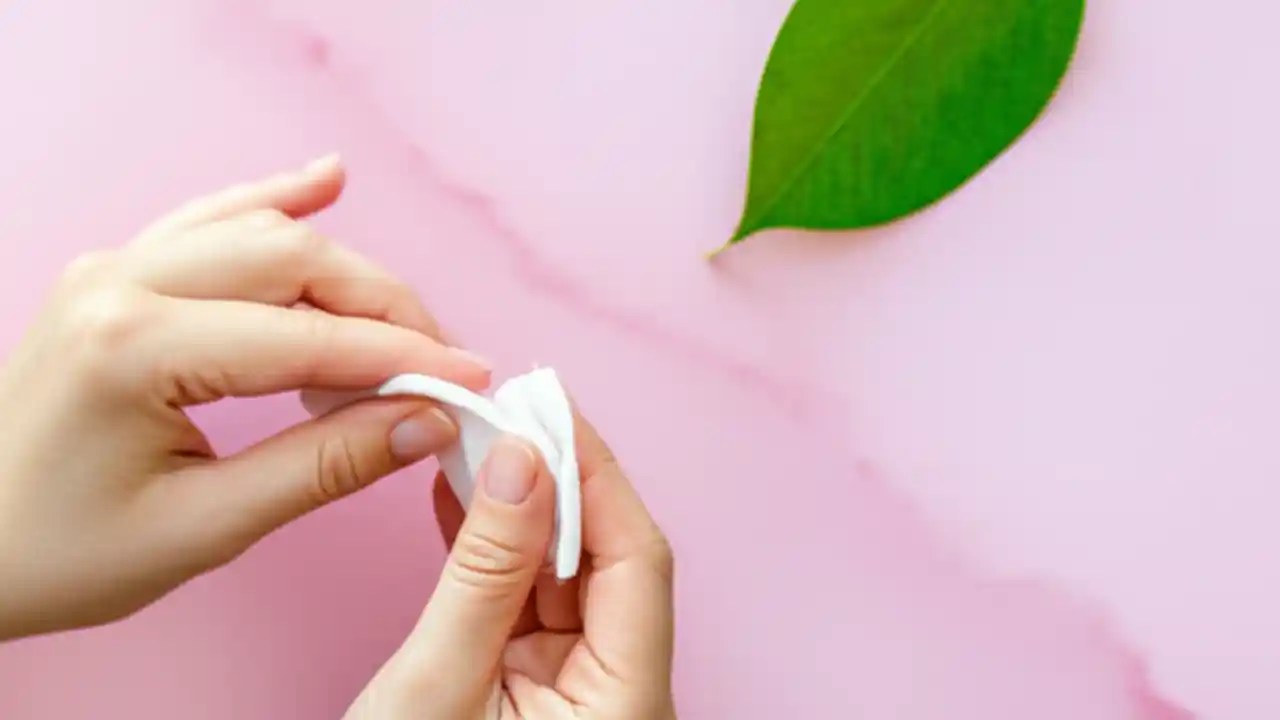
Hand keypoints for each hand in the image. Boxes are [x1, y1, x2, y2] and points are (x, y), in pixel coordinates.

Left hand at [0, 155, 489, 639]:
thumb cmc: (56, 553)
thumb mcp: (203, 528)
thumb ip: (324, 466)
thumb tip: (424, 421)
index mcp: (135, 346)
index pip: (311, 337)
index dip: (405, 358)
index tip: (469, 383)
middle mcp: (121, 282)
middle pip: (295, 260)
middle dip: (385, 309)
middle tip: (441, 367)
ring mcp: (112, 268)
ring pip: (262, 232)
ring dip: (343, 270)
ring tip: (406, 321)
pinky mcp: (114, 275)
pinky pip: (210, 220)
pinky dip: (273, 202)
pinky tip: (326, 180)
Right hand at [345, 415, 675, 719]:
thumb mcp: (438, 688)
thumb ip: (485, 573)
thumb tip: (519, 460)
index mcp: (626, 706)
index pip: (637, 559)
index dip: (596, 474)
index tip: (548, 407)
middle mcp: (620, 692)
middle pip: (608, 558)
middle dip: (556, 479)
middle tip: (506, 409)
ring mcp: (580, 689)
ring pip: (566, 572)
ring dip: (521, 506)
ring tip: (475, 438)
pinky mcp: (538, 686)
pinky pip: (529, 600)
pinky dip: (498, 549)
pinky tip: (463, 497)